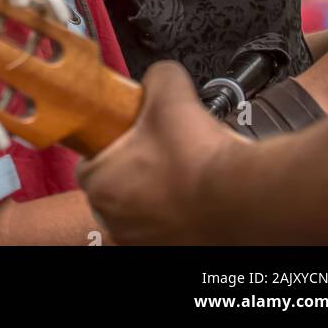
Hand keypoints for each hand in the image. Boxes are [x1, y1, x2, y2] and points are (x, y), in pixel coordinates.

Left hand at [76, 60, 251, 245]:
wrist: (240, 199)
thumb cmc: (197, 157)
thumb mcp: (170, 91)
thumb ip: (156, 77)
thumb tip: (158, 77)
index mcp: (102, 183)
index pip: (87, 161)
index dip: (106, 143)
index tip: (124, 135)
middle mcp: (116, 220)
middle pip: (112, 187)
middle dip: (130, 169)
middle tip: (156, 151)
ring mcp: (143, 241)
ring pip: (138, 211)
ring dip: (152, 193)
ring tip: (179, 173)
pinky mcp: (171, 250)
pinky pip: (163, 229)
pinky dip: (173, 215)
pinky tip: (193, 196)